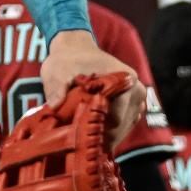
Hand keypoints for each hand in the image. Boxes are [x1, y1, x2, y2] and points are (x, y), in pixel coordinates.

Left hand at [41, 29, 142, 148]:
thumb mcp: (57, 70)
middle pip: (122, 125)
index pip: (116, 116)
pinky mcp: (132, 105)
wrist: (75, 48)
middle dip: (102, 135)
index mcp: (123, 80)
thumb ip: (57, 87)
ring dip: (107, 134)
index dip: (97, 128)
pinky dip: (111, 131)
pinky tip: (94, 135)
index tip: (79, 137)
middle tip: (80, 142)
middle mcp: (136, 90)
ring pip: (125, 127)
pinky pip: (125, 125)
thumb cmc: (67, 59)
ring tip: (85, 139)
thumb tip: (54, 106)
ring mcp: (137, 98)